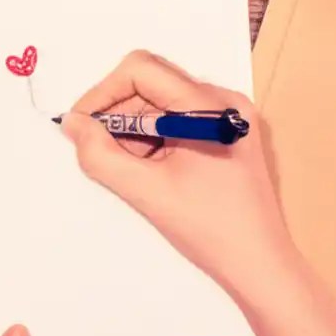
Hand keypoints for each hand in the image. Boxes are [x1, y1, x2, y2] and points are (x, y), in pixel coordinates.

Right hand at [60, 50, 287, 288]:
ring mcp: (227, 117)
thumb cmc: (214, 230)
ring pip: (161, 102)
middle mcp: (223, 101)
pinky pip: (177, 119)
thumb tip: (74, 125)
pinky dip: (153, 138)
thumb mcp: (147, 192)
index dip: (103, 93)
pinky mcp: (226, 134)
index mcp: (209, 106)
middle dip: (118, 114)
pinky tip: (152, 171)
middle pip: (151, 83)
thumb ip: (100, 155)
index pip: (141, 69)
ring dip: (134, 129)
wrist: (261, 266)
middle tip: (102, 151)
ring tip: (133, 169)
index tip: (83, 125)